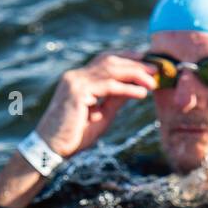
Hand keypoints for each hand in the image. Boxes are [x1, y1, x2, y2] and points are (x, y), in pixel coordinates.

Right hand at [34, 51, 157, 158]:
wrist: (52, 148)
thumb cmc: (75, 136)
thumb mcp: (102, 115)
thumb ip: (116, 100)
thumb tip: (135, 88)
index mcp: (79, 79)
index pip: (105, 61)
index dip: (127, 59)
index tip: (146, 62)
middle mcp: (76, 76)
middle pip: (109, 61)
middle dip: (134, 63)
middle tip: (155, 68)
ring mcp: (75, 81)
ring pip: (110, 70)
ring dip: (134, 74)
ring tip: (152, 81)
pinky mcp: (77, 92)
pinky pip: (108, 86)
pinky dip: (127, 88)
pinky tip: (141, 92)